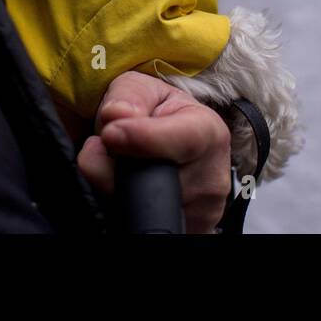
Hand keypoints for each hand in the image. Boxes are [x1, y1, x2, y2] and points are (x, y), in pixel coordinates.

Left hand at [77, 71, 231, 233]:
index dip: (143, 138)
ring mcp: (200, 213)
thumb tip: (116, 115)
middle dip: (118, 166)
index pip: (183, 141)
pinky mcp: (186, 231)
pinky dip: (125, 205)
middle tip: (109, 146)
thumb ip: (130, 95)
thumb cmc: (162, 113)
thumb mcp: (147, 89)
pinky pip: (140, 224)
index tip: (110, 133)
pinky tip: (131, 187)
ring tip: (125, 165)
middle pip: (152, 183)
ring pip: (140, 208)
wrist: (177, 144)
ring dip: (117, 186)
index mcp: (209, 132)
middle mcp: (211, 179)